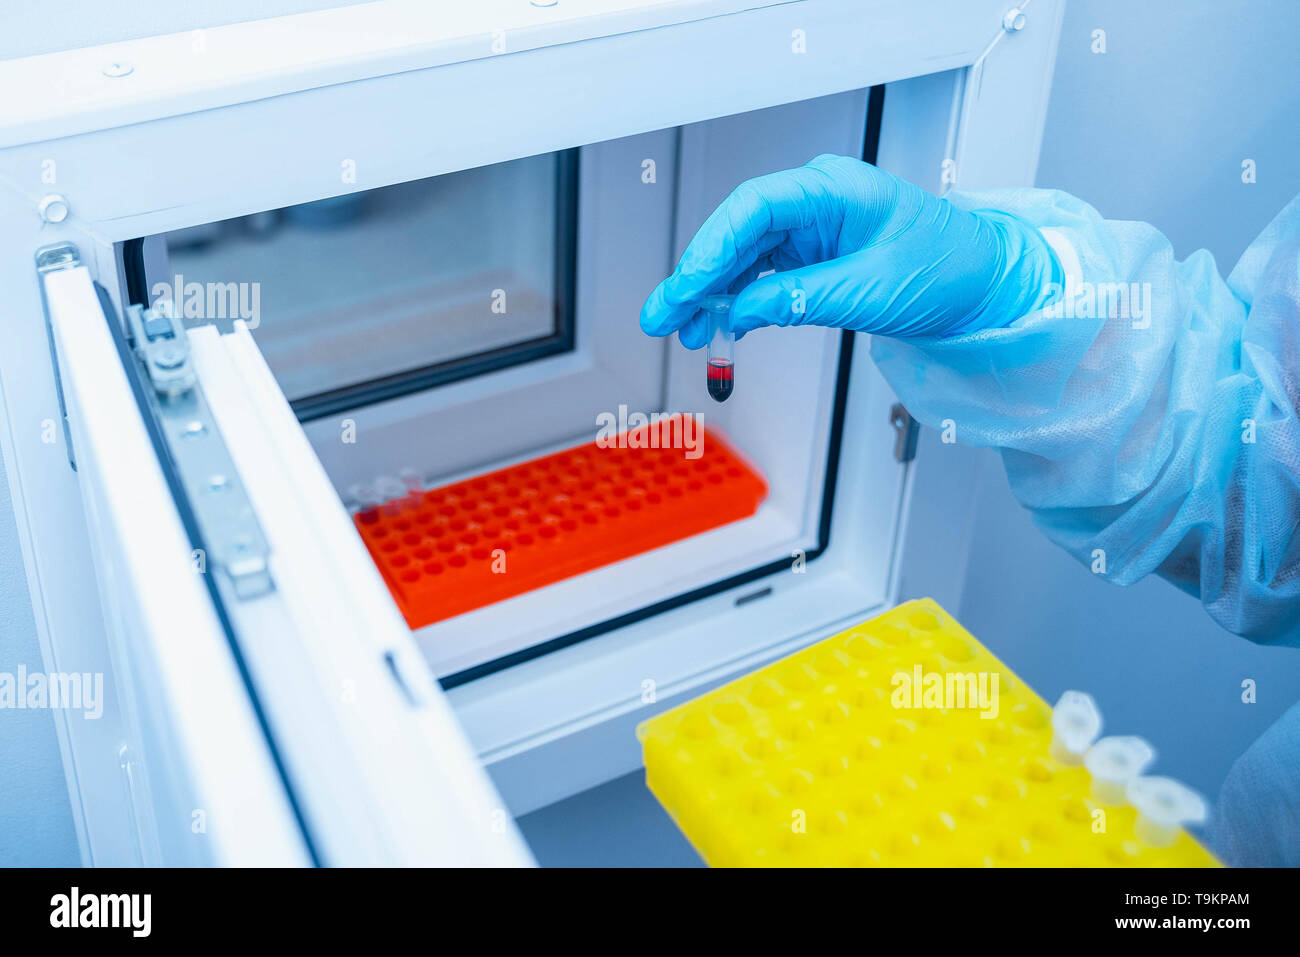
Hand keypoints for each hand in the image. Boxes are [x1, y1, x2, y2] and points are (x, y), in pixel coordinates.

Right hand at [640, 154, 1060, 346]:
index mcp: (832, 189)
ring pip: (745, 258)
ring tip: (685, 331)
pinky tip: (720, 327)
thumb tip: (740, 312)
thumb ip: (799, 299)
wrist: (988, 286)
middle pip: (738, 234)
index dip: (711, 249)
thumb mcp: (869, 290)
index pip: (753, 210)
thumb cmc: (951, 268)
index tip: (685, 287)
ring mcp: (814, 230)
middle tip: (663, 315)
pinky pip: (764, 278)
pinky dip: (740, 304)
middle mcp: (816, 202)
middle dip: (697, 277)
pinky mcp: (815, 258)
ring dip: (713, 296)